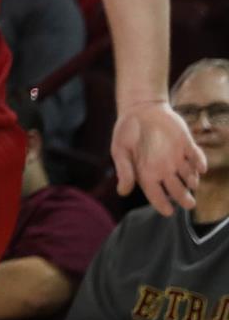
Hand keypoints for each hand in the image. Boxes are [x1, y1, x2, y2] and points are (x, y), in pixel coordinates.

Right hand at [111, 100, 207, 216]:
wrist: (140, 108)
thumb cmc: (127, 131)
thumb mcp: (120, 150)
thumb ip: (124, 170)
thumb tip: (123, 192)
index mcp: (147, 174)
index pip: (156, 195)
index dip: (163, 204)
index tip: (168, 211)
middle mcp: (165, 170)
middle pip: (178, 190)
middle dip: (185, 198)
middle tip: (189, 203)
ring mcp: (178, 158)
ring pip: (190, 177)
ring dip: (192, 180)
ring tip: (190, 181)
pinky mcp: (187, 145)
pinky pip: (198, 158)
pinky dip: (201, 163)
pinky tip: (199, 166)